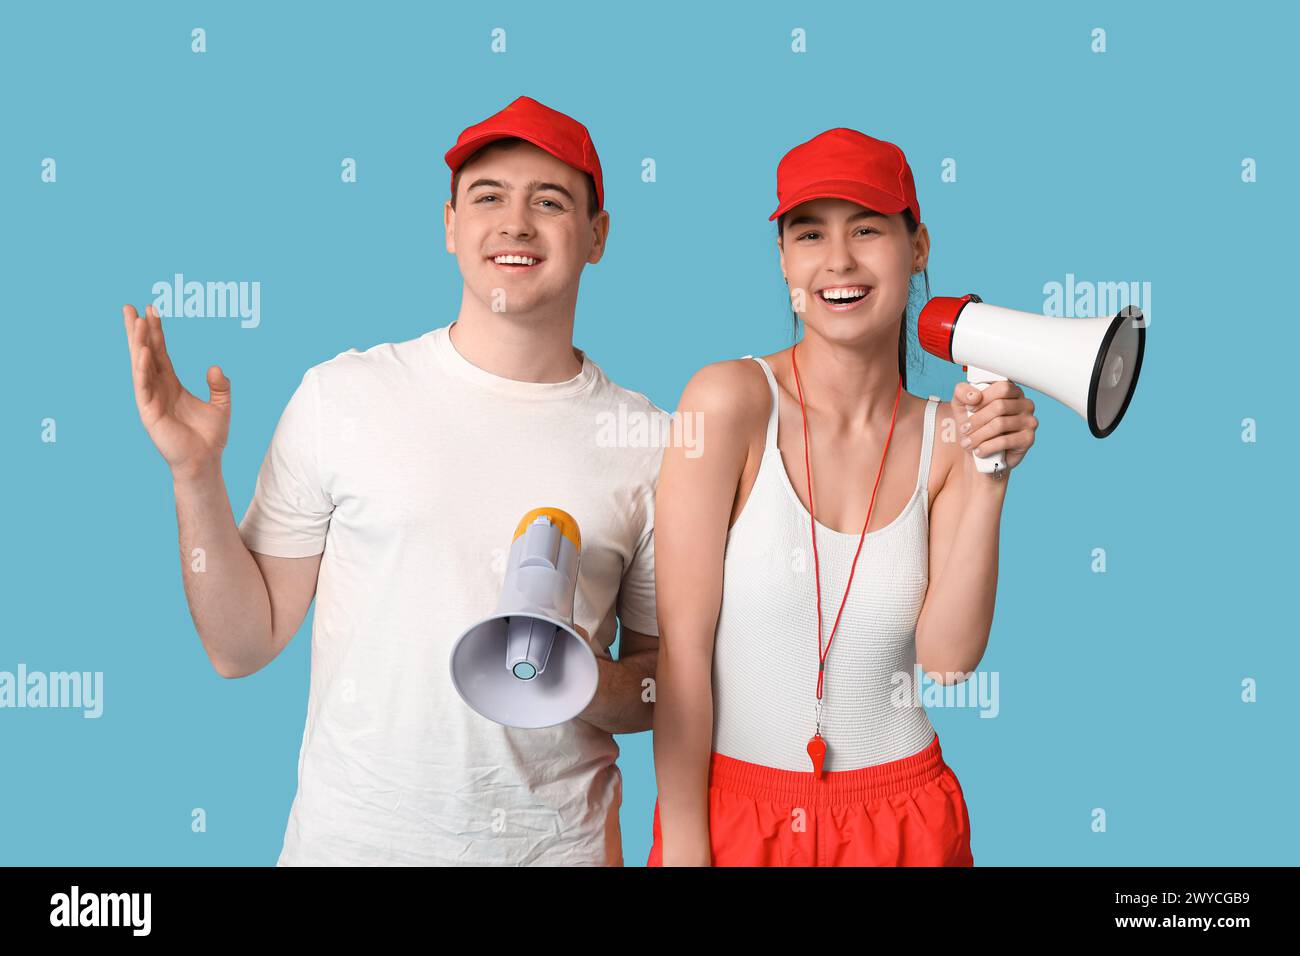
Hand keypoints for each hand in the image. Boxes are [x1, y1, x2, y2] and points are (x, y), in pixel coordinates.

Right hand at [123, 304, 230, 479]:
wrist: (204, 462)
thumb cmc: (210, 437)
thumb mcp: (222, 405)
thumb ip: (220, 386)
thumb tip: (215, 367)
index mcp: (172, 384)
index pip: (161, 352)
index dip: (156, 331)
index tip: (152, 309)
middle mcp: (158, 388)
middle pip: (144, 353)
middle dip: (136, 331)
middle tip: (129, 306)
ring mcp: (150, 399)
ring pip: (141, 366)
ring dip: (137, 344)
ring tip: (134, 321)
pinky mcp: (149, 412)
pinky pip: (143, 387)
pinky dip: (142, 370)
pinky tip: (142, 354)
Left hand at [951, 379, 1036, 476]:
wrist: (979, 453)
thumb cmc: (974, 425)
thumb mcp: (962, 405)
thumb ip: (963, 392)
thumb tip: (974, 396)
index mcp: (1012, 391)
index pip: (1002, 387)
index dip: (983, 398)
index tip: (968, 408)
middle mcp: (1025, 404)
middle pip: (1000, 406)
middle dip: (977, 419)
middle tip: (964, 429)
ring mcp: (1029, 421)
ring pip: (1000, 424)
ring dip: (979, 435)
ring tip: (967, 443)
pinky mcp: (1028, 439)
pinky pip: (1005, 441)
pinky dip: (987, 447)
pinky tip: (979, 450)